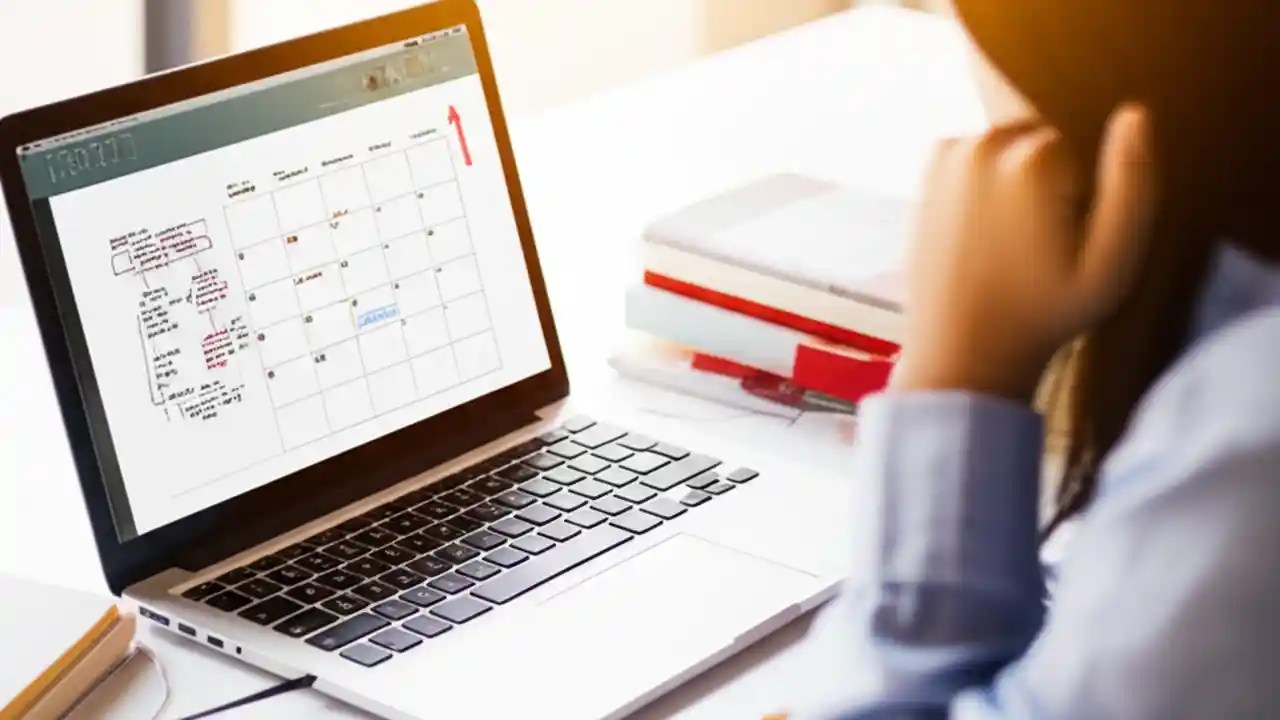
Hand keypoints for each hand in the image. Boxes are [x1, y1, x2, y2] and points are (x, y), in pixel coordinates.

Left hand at [891, 104, 1157, 401]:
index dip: (1085, 188)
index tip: (1068, 235)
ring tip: (1010, 242)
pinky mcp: (929, 172)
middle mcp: (983, 144)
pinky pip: (979, 158)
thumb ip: (1132, 182)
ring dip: (1016, 179)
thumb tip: (1134, 113)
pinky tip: (985, 232)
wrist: (963, 351)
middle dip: (1050, 178)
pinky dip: (986, 183)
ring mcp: (948, 156)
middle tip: (1039, 243)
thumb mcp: (1112, 262)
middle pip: (1043, 138)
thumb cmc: (1043, 314)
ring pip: (1011, 147)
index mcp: (1032, 158)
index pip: (1083, 143)